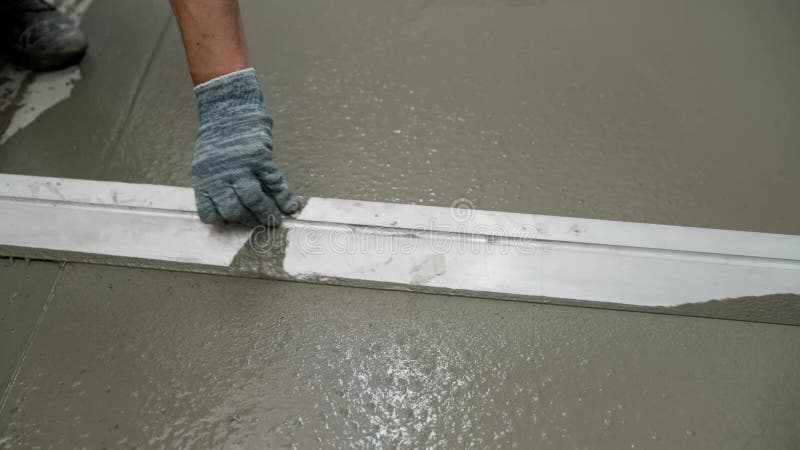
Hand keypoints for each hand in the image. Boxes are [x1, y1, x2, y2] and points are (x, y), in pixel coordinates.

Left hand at [192, 68, 298, 225]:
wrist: (228, 108)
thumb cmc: (217, 137)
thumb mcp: (206, 163)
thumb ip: (216, 184)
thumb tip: (234, 205)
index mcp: (203, 179)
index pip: (209, 213)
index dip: (223, 220)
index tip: (234, 221)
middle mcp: (220, 176)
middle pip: (233, 210)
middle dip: (247, 220)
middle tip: (258, 223)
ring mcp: (241, 167)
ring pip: (253, 200)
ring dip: (266, 213)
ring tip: (274, 220)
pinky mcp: (260, 158)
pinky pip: (274, 183)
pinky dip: (284, 196)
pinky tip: (290, 205)